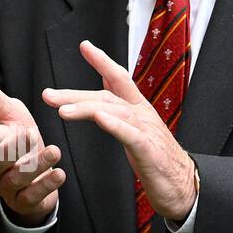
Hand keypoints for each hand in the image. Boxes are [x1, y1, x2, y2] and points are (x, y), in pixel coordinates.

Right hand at [0, 78, 63, 228]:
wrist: (36, 173)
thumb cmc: (21, 140)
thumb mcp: (11, 117)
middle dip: (11, 150)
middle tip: (29, 135)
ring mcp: (9, 185)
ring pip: (17, 178)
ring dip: (36, 165)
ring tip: (54, 151)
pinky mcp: (26, 200)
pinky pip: (32, 195)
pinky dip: (46, 185)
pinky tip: (60, 174)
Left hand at [41, 40, 196, 222]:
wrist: (184, 185)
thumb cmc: (158, 161)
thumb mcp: (137, 134)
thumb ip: (121, 118)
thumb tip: (102, 106)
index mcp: (140, 110)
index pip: (119, 80)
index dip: (103, 62)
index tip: (85, 46)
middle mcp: (144, 115)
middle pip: (108, 96)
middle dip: (76, 93)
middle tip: (48, 94)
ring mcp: (148, 131)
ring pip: (115, 112)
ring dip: (87, 108)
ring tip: (63, 110)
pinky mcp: (149, 150)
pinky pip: (130, 134)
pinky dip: (115, 124)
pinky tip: (100, 118)